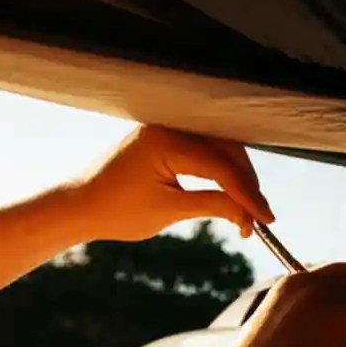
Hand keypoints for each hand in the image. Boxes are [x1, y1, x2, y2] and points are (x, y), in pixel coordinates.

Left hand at [68, 124, 274, 240]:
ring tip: (244, 213)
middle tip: (257, 219)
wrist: (78, 206)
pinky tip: (229, 195)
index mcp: (166, 141)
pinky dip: (220, 172)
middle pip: (227, 150)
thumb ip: (213, 206)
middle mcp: (170, 126)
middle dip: (246, 184)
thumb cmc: (116, 211)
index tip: (267, 220)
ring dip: (236, 178)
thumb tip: (250, 214)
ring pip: (220, 149)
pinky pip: (205, 150)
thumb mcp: (169, 210)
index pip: (221, 166)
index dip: (248, 194)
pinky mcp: (167, 137)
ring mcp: (168, 128)